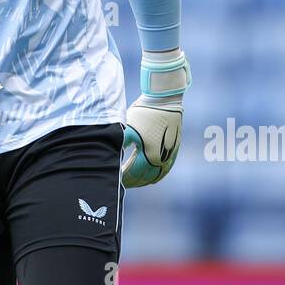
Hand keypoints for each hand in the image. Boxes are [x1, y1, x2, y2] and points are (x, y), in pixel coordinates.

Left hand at [121, 48, 189, 187]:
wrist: (165, 100)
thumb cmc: (143, 112)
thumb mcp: (127, 127)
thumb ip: (119, 144)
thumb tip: (110, 159)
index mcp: (149, 155)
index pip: (133, 174)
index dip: (123, 179)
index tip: (113, 180)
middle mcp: (161, 159)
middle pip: (144, 178)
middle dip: (132, 182)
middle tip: (120, 184)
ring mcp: (170, 155)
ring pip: (156, 176)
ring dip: (144, 181)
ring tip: (133, 182)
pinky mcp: (174, 150)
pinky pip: (165, 170)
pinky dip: (156, 176)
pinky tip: (150, 178)